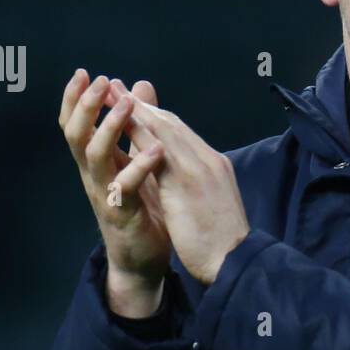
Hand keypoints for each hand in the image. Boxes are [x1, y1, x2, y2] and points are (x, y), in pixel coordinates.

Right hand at [59, 70, 170, 303]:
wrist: (143, 258)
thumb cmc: (141, 207)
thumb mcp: (138, 160)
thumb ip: (136, 125)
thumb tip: (137, 86)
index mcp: (97, 161)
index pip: (76, 124)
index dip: (75, 99)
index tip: (83, 72)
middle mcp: (94, 175)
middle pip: (76, 134)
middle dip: (86, 106)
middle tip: (100, 81)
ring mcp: (104, 194)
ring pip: (95, 156)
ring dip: (109, 127)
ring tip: (127, 105)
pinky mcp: (122, 214)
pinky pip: (124, 188)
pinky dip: (138, 167)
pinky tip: (156, 151)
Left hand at [107, 80, 249, 284]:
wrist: (238, 262)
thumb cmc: (225, 243)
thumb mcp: (212, 206)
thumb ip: (198, 186)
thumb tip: (183, 181)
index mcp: (215, 167)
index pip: (182, 135)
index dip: (156, 117)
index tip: (135, 104)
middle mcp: (209, 161)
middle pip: (173, 125)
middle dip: (142, 106)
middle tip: (115, 87)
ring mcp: (200, 169)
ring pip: (165, 131)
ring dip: (136, 111)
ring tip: (111, 96)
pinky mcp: (187, 183)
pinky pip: (159, 151)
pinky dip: (140, 134)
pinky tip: (120, 126)